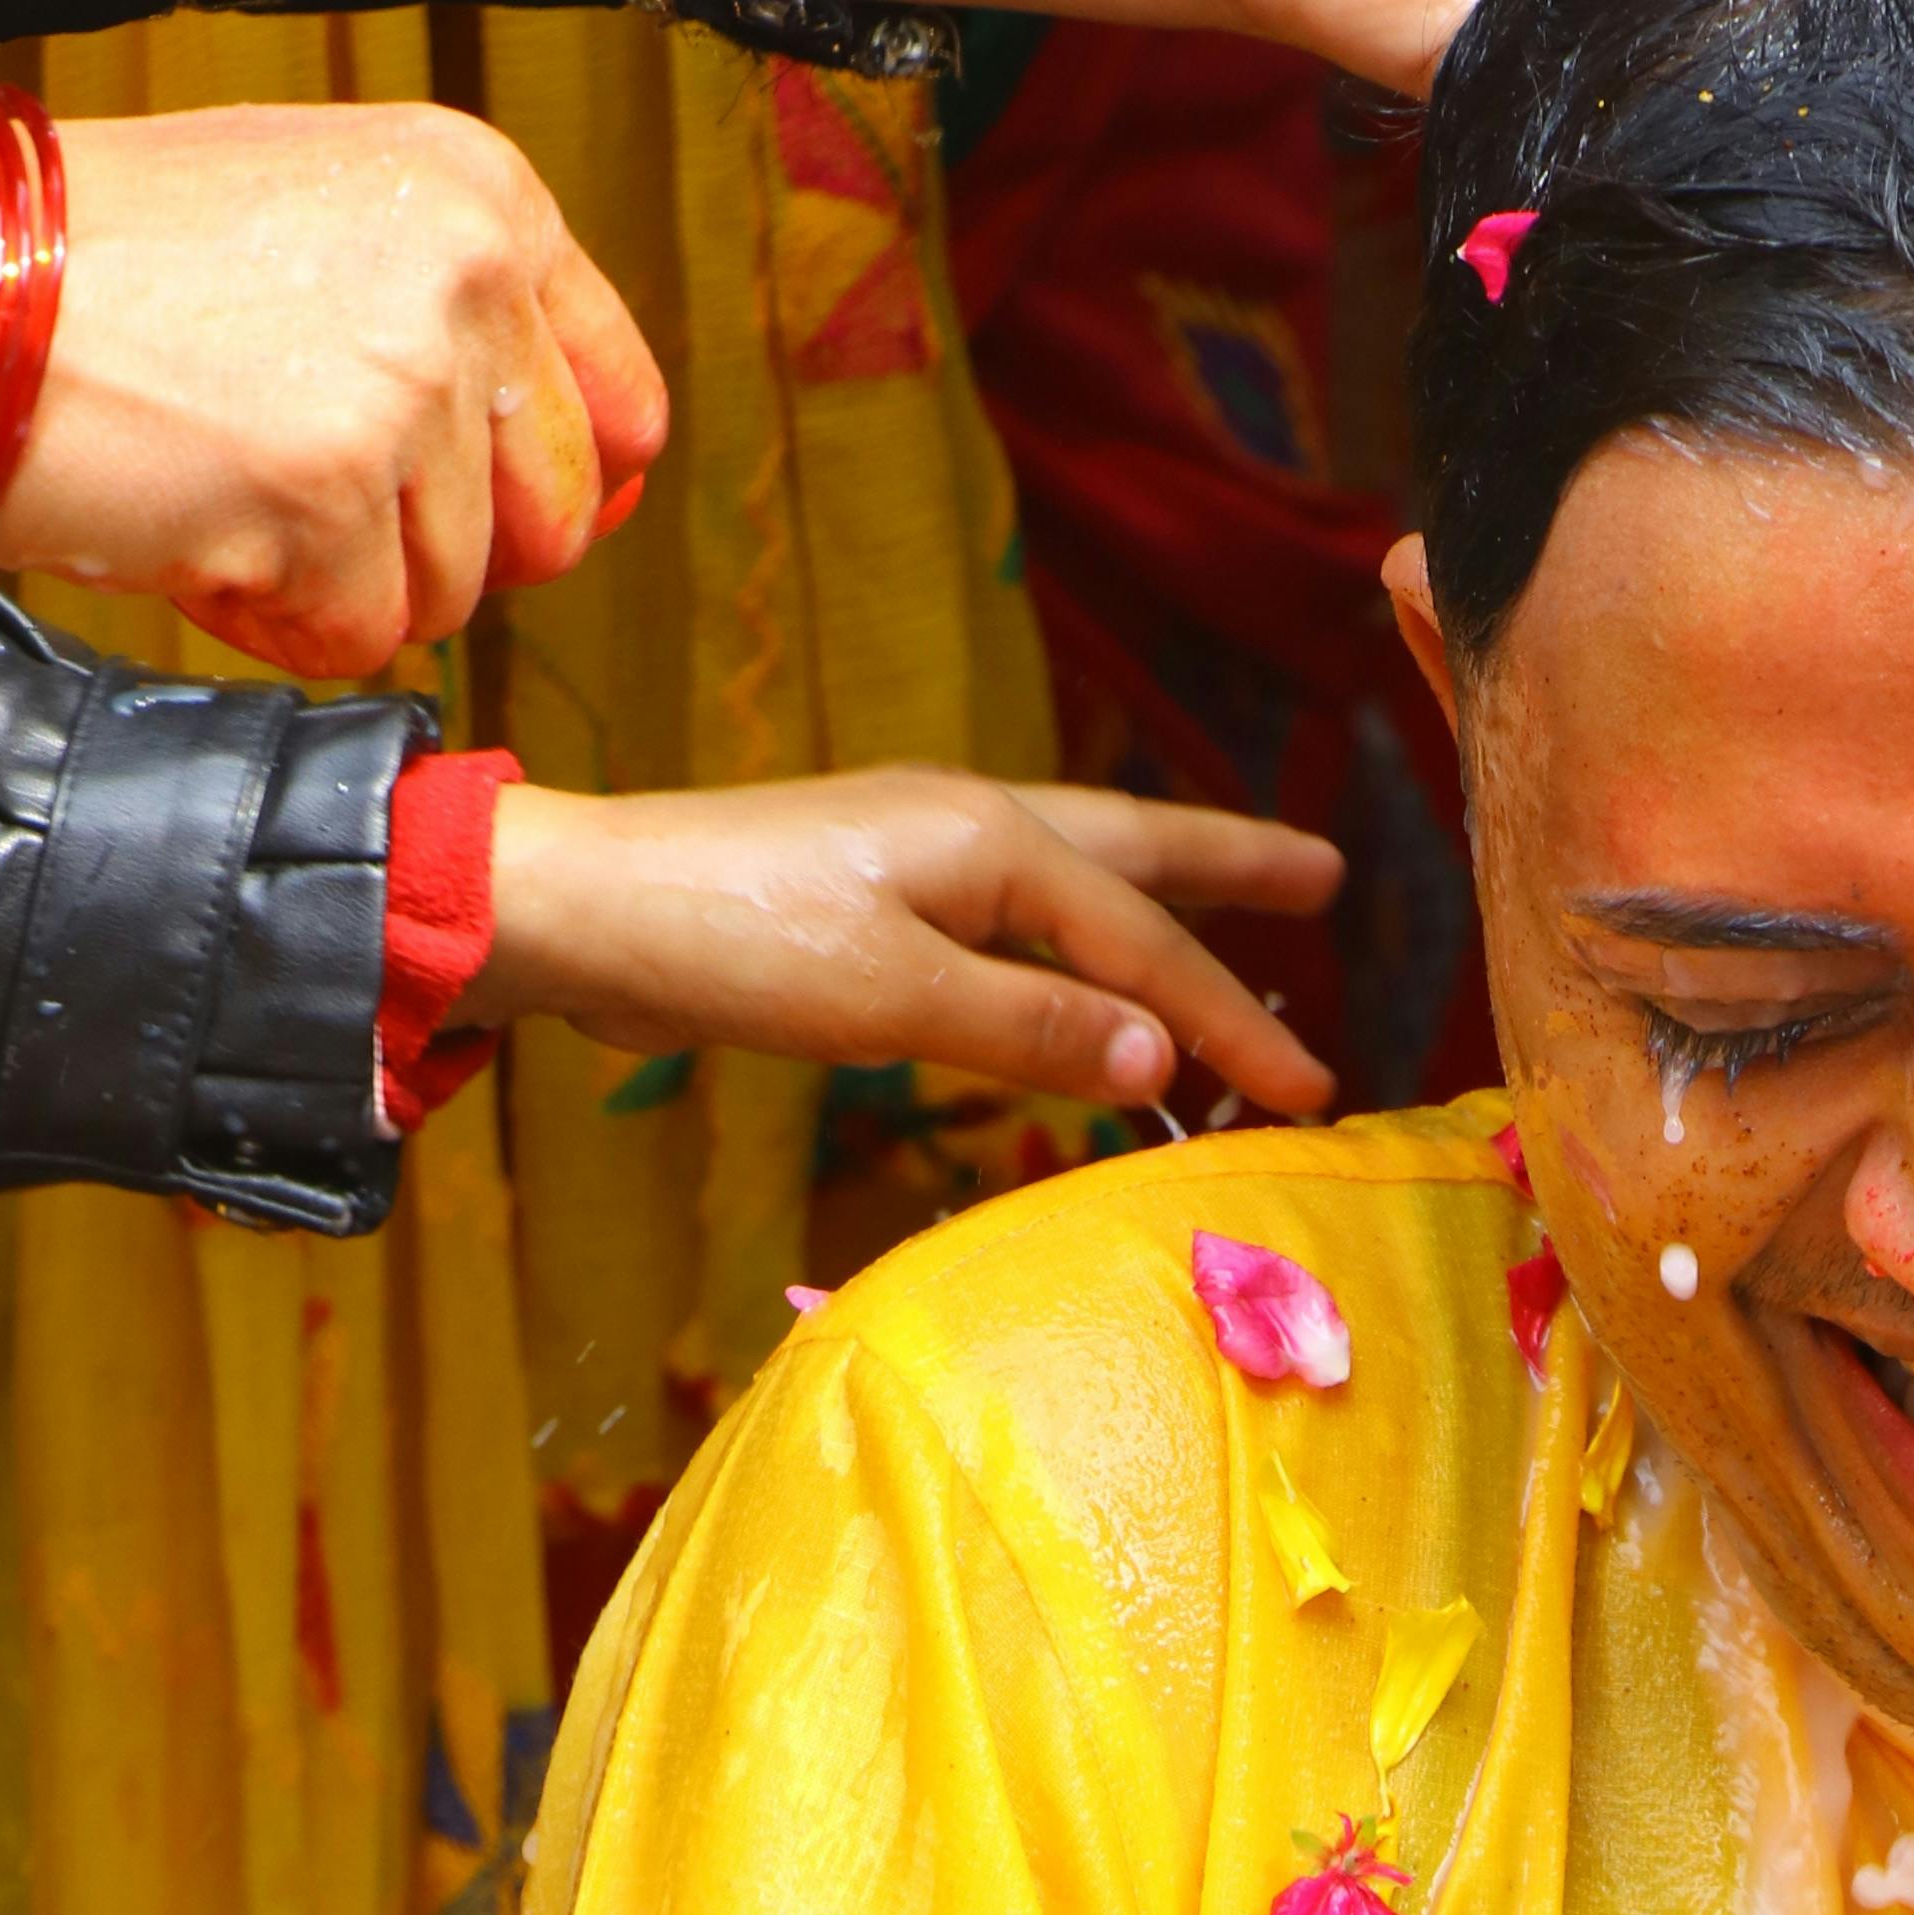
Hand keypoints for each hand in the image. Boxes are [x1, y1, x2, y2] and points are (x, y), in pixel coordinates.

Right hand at [0, 100, 666, 681]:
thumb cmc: (113, 262)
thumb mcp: (322, 223)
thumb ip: (460, 324)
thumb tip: (603, 486)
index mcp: (482, 196)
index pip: (620, 399)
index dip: (565, 484)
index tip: (504, 510)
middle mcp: (467, 276)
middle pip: (554, 516)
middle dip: (448, 546)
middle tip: (324, 503)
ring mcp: (405, 384)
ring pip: (454, 589)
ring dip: (342, 579)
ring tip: (230, 486)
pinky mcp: (333, 492)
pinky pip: (361, 635)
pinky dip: (278, 617)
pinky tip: (198, 529)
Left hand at [459, 770, 1346, 1110]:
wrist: (586, 912)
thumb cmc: (733, 943)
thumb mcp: (893, 996)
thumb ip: (1030, 1026)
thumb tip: (1156, 1059)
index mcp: (991, 841)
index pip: (1145, 944)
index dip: (1231, 1022)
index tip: (1309, 1091)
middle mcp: (971, 823)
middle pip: (1136, 852)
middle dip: (1233, 865)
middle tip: (1326, 872)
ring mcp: (921, 850)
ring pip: (1078, 869)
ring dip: (1162, 890)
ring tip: (1236, 898)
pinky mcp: (874, 890)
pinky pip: (1021, 910)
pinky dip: (1082, 931)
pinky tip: (1080, 954)